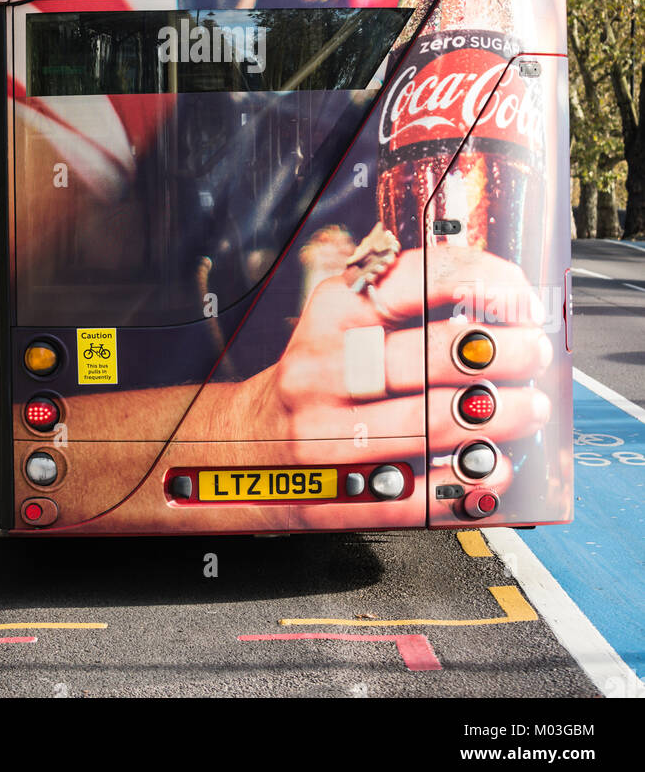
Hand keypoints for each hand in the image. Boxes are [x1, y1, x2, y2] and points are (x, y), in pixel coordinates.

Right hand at [265, 245, 550, 474]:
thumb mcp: (342, 321)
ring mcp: (319, 433)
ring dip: (495, 418)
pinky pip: (412, 492)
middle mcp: (320, 367)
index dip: (478, 283)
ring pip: (427, 423)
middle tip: (532, 354)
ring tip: (528, 410)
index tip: (520, 297)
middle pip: (427, 357)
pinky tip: (493, 470)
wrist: (239, 442)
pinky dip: (464, 484)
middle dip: (499, 355)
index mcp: (330, 311)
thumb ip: (406, 307)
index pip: (413, 279)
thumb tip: (501, 310)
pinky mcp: (329, 491)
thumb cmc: (318, 377)